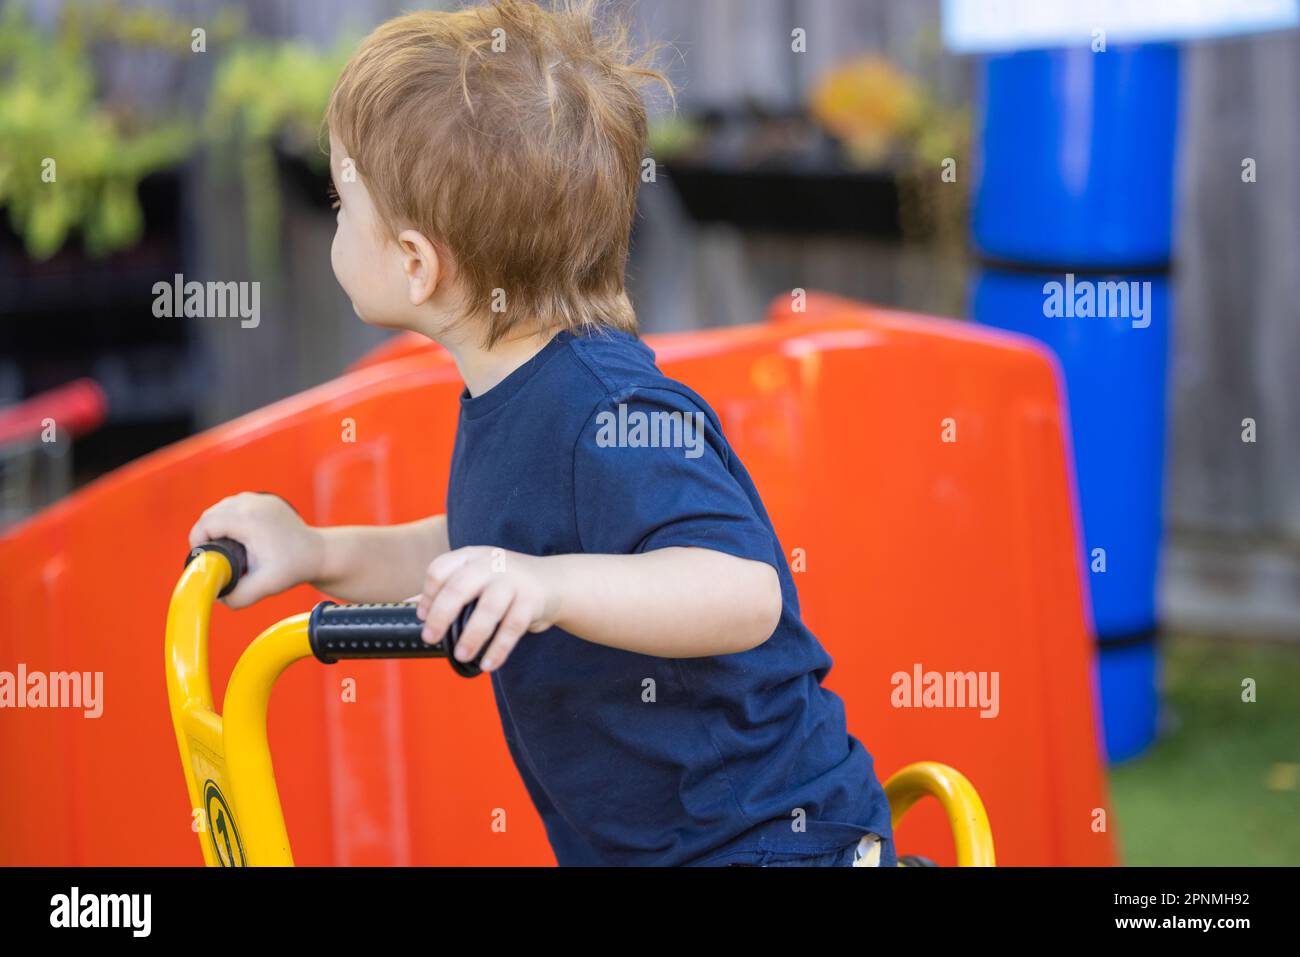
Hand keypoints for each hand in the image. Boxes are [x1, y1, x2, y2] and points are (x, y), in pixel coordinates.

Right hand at [188, 492, 321, 608]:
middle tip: (211, 556)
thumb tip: (216, 596)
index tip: (202, 559)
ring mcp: (260, 498)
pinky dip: (229, 518)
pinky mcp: (265, 499)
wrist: (319, 553)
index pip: (206, 523)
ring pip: (221, 507)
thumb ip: (237, 596)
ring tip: (220, 547)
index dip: (197, 541)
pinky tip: (233, 535)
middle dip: (205, 534)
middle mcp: (253, 503)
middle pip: (211, 513)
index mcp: (249, 519)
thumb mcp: (265, 586)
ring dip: (215, 525)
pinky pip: (235, 505)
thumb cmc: (294, 567)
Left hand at [414, 546, 559, 672]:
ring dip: (472, 636)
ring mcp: (513, 581)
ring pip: (488, 609)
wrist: (553, 581)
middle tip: (430, 639)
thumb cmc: (504, 583)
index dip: (427, 594)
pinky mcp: (532, 601)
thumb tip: (409, 604)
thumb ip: (447, 588)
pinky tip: (488, 664)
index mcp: (472, 556)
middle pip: (459, 587)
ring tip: (461, 656)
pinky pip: (513, 628)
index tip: (423, 617)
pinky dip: (499, 649)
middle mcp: (491, 564)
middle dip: (440, 615)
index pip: (440, 569)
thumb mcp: (476, 576)